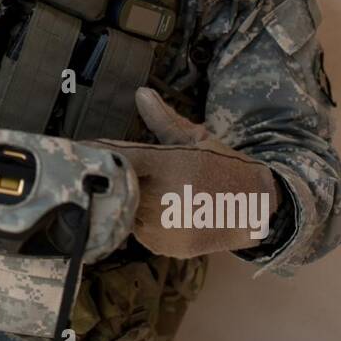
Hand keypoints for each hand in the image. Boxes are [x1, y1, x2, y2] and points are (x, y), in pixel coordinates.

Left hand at [86, 89, 280, 257]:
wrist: (258, 208)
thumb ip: (164, 120)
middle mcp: (166, 198)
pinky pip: (139, 231)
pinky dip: (144, 221)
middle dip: (116, 178)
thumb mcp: (196, 140)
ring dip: (131, 201)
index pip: (120, 158)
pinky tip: (165, 212)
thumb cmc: (223, 167)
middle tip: (121, 171)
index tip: (82, 150)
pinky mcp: (166, 247)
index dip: (97, 153)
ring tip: (156, 192)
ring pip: (126, 210)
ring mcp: (165, 226)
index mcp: (172, 164)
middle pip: (118, 187)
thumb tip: (141, 93)